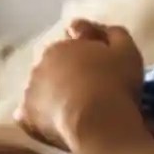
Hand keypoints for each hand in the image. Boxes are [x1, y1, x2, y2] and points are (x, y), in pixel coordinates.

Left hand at [14, 21, 144, 151]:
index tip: (101, 71)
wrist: (98, 123)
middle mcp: (40, 65)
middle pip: (55, 68)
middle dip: (68, 75)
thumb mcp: (126, 50)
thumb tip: (94, 29)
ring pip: (42, 91)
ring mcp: (31, 92)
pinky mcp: (27, 117)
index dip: (86, 58)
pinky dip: (40, 118)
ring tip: (76, 112)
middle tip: (90, 92)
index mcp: (60, 47)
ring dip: (54, 96)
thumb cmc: (114, 83)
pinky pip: (31, 116)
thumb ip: (112, 33)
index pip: (71, 48)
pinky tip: (55, 124)